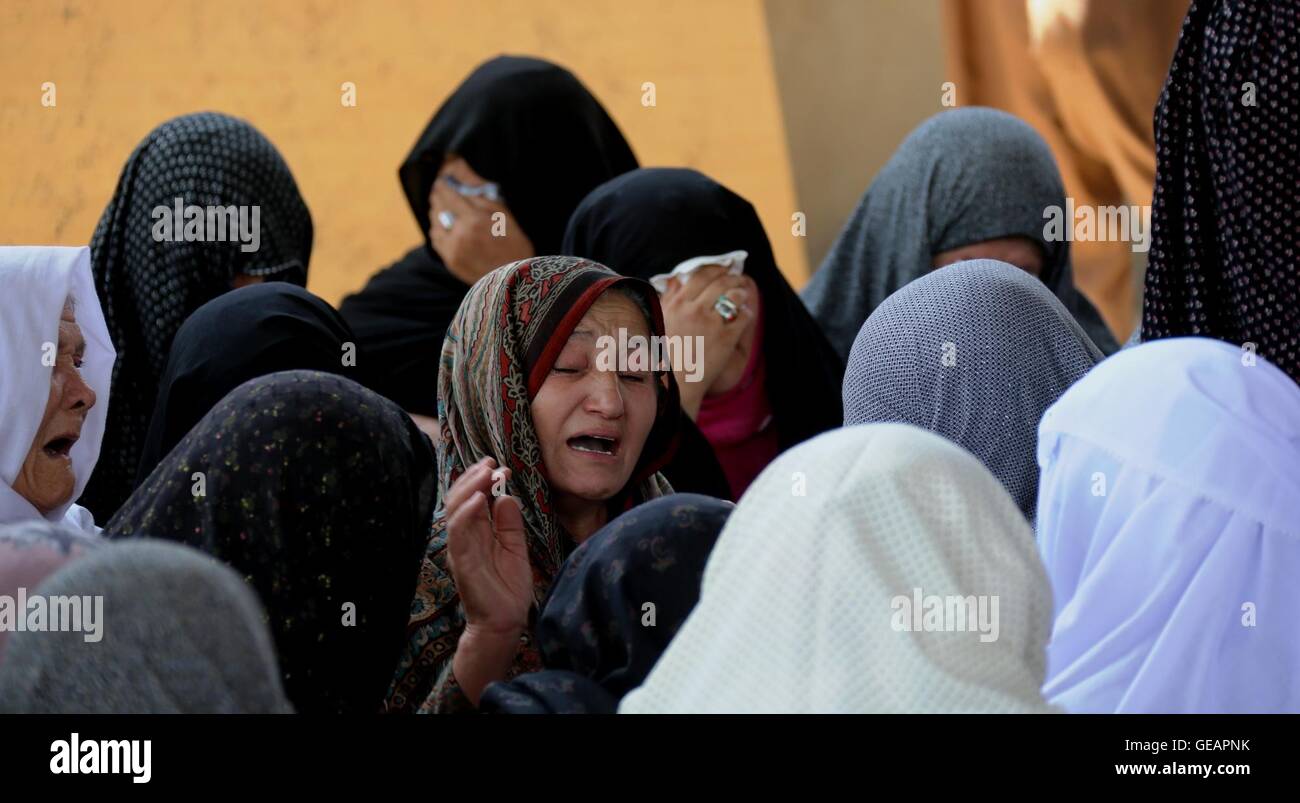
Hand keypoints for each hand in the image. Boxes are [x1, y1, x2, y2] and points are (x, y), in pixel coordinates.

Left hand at [428, 178, 533, 284]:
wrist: (514, 279)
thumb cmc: (515, 244)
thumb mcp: (504, 215)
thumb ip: (482, 196)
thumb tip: (463, 180)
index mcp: (474, 220)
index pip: (449, 195)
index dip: (443, 186)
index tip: (442, 181)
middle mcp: (459, 234)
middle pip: (438, 207)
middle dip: (438, 197)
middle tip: (440, 191)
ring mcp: (452, 250)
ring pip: (434, 223)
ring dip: (436, 213)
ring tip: (442, 208)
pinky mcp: (450, 261)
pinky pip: (435, 240)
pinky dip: (437, 231)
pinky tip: (443, 227)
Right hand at [445, 457, 531, 634]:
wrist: (505, 622)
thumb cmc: (508, 587)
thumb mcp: (514, 547)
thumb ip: (509, 523)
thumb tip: (506, 496)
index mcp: (476, 532)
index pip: (472, 498)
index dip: (482, 480)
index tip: (499, 466)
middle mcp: (464, 537)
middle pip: (460, 499)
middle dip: (474, 477)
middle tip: (491, 462)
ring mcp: (460, 548)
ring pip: (455, 510)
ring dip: (469, 488)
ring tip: (485, 472)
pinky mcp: (461, 561)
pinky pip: (458, 532)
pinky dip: (467, 513)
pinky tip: (479, 499)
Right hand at [658, 264, 756, 417]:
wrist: (674, 384)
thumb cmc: (663, 354)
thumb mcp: (660, 321)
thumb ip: (669, 298)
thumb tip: (677, 279)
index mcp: (677, 303)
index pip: (700, 275)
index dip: (715, 269)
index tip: (722, 268)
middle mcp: (693, 309)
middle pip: (720, 282)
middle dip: (732, 277)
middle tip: (737, 277)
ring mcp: (711, 323)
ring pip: (734, 296)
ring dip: (741, 293)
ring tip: (743, 294)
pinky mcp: (726, 338)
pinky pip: (743, 317)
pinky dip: (747, 314)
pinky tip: (746, 316)